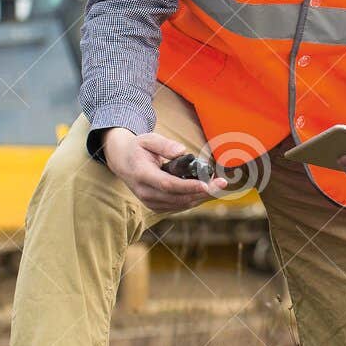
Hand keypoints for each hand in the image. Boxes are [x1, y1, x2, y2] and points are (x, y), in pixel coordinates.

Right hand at [101, 128, 226, 212]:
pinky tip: (207, 190)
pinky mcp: (156, 206)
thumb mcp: (148, 139)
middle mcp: (145, 192)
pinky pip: (179, 206)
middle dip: (202, 192)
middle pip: (178, 198)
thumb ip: (164, 145)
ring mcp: (150, 202)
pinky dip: (194, 199)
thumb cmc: (138, 148)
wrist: (122, 162)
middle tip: (222, 183)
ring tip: (218, 184)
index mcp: (142, 174)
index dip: (188, 187)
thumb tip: (182, 151)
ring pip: (181, 204)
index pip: (168, 185)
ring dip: (201, 196)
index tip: (207, 185)